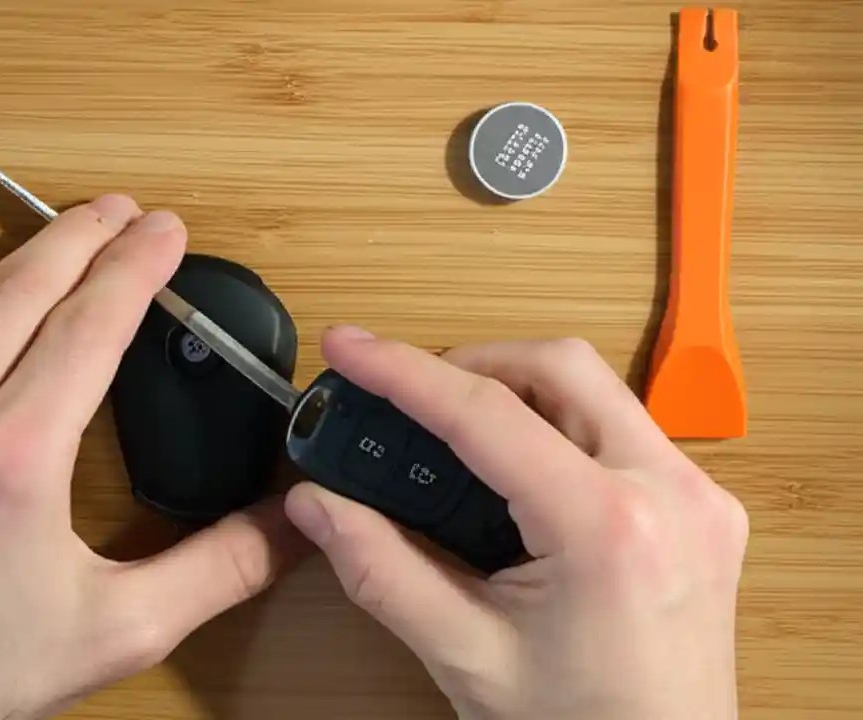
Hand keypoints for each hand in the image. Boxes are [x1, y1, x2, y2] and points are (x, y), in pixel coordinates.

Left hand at [0, 196, 303, 719]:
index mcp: (17, 457)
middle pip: (15, 285)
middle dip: (77, 235)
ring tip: (2, 270)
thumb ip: (220, 567)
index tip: (163, 230)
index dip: (137, 265)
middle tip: (115, 212)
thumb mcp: (126, 628)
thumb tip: (289, 521)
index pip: (91, 324)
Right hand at [286, 328, 747, 719]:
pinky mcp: (705, 509)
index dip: (403, 372)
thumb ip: (381, 570)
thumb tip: (315, 503)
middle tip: (406, 398)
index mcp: (607, 529)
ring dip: (518, 392)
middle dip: (472, 364)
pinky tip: (516, 471)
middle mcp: (671, 494)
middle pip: (559, 368)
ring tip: (454, 436)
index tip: (346, 345)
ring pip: (597, 389)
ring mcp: (700, 498)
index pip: (487, 415)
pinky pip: (624, 429)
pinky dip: (559, 426)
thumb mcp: (466, 656)